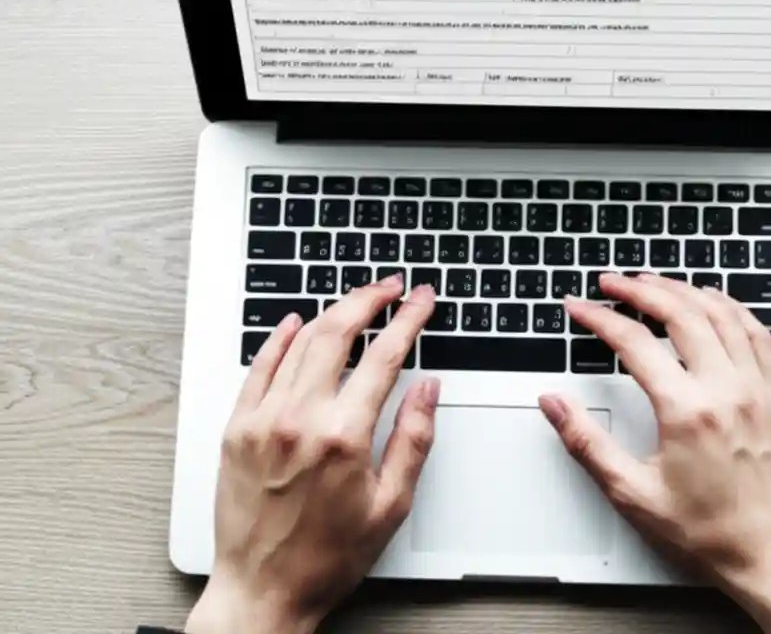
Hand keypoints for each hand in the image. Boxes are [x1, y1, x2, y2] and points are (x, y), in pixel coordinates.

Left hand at [186, 275, 438, 633]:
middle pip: (337, 333)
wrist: (262, 592)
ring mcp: (261, 421)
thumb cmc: (327, 557)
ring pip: (298, 344)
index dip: (408, 320)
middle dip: (368, 299)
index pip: (384, 357)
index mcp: (343, 437)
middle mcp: (299, 420)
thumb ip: (413, 438)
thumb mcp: (391, 503)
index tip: (421, 300)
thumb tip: (427, 388)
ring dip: (331, 313)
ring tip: (355, 301)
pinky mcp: (236, 430)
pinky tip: (295, 324)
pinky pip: (258, 368)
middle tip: (391, 286)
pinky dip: (279, 339)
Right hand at [541, 274, 770, 633]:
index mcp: (687, 411)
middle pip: (680, 312)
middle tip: (612, 282)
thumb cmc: (709, 532)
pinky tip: (714, 303)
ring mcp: (755, 388)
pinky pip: (755, 333)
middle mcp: (726, 390)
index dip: (600, 319)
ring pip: (720, 314)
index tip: (580, 308)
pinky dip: (730, 307)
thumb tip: (554, 404)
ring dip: (684, 289)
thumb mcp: (633, 494)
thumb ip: (587, 442)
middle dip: (640, 289)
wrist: (770, 554)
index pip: (634, 342)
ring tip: (654, 282)